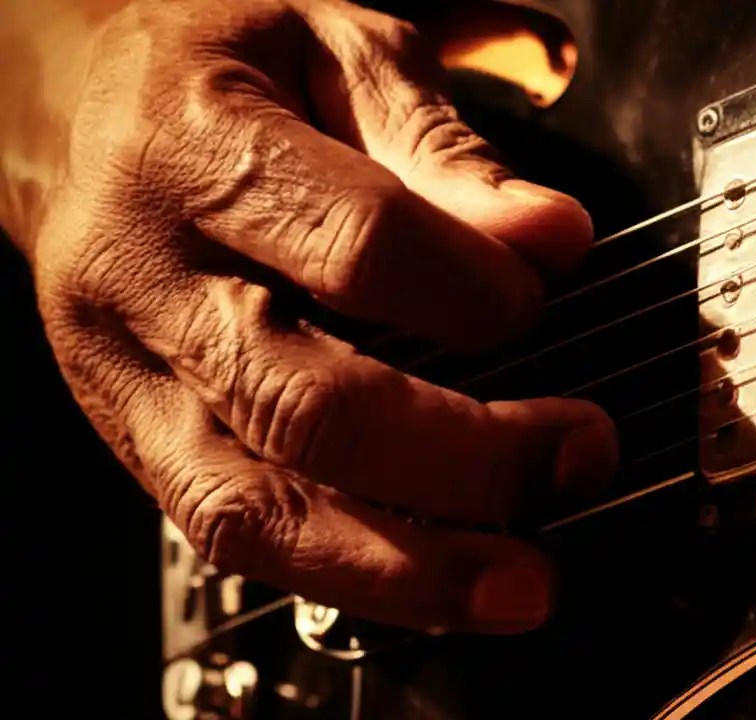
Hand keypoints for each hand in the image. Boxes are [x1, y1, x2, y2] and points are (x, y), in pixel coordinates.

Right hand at [0, 0, 615, 633]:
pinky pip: (232, 535)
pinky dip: (347, 573)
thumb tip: (549, 237)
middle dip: (466, 458)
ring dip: (407, 566)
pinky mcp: (133, 437)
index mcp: (196, 148)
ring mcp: (126, 373)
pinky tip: (435, 582)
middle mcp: (143, 274)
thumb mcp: (337, 51)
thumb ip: (443, 149)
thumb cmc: (220, 70)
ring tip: (521, 583)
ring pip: (254, 508)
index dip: (473, 292)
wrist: (81, 110)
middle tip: (577, 458)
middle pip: (307, 407)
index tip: (546, 296)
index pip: (357, 247)